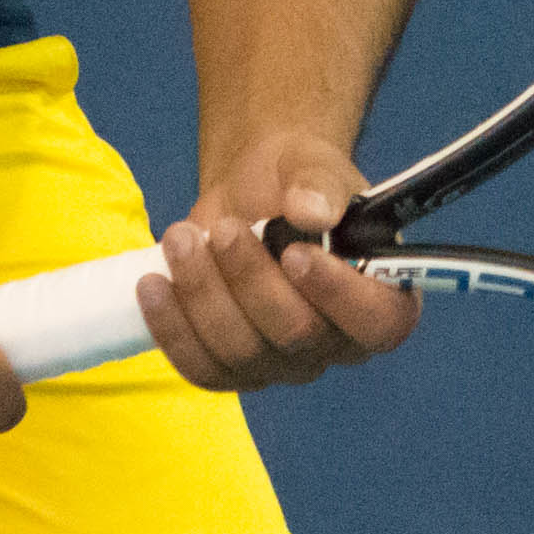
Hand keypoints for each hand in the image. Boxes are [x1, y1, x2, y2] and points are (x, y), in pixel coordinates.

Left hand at [137, 130, 421, 392]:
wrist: (253, 190)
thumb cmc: (297, 180)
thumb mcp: (314, 164)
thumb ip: (320, 184)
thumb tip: (311, 211)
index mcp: (381, 297)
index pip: (377, 322)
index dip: (337, 295)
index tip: (296, 253)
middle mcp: (337, 342)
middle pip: (296, 336)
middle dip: (250, 280)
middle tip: (225, 229)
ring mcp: (284, 362)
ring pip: (241, 352)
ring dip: (203, 293)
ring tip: (182, 237)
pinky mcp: (234, 366)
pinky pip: (203, 368)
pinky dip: (172, 328)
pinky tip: (152, 284)